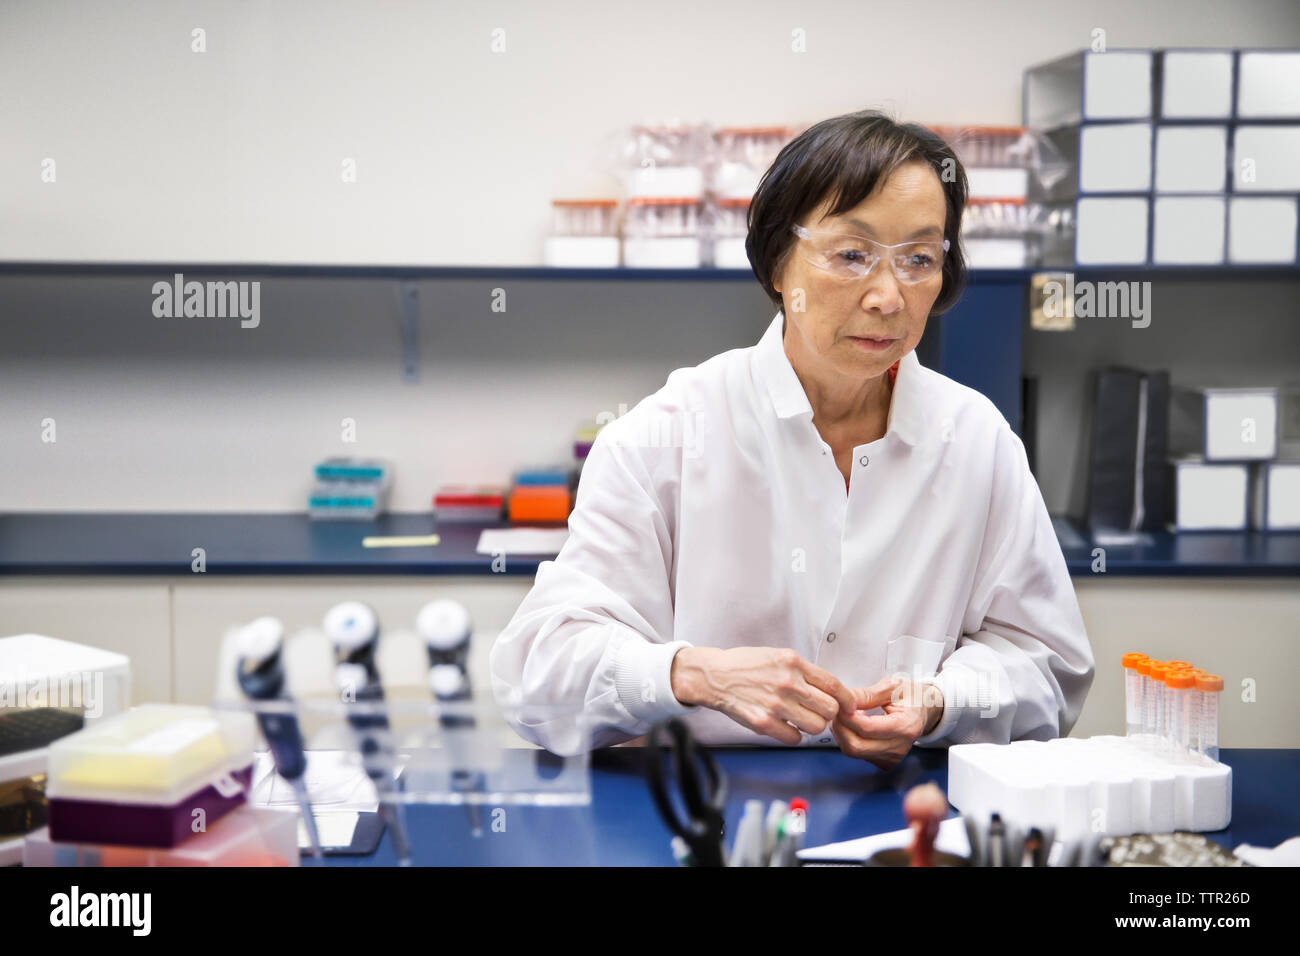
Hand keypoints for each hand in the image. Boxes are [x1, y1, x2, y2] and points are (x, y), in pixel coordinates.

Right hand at [669, 646, 856, 744]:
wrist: (715, 676)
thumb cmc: (746, 665)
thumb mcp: (778, 656)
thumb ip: (804, 671)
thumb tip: (831, 689)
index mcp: (793, 662)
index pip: (834, 685)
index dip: (847, 699)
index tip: (849, 706)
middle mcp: (787, 683)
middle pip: (829, 709)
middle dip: (828, 713)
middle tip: (818, 711)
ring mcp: (776, 704)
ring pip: (816, 727)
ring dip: (811, 725)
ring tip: (799, 718)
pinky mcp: (763, 723)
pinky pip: (794, 738)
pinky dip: (793, 734)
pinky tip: (784, 725)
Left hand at [829, 676, 943, 770]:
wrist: (924, 710)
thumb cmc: (910, 696)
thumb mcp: (892, 687)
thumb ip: (867, 694)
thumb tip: (844, 701)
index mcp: (906, 726)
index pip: (867, 728)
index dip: (848, 716)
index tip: (840, 703)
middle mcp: (900, 747)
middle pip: (856, 745)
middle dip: (840, 726)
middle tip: (839, 709)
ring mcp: (893, 758)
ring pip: (854, 752)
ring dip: (842, 733)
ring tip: (846, 715)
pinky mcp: (885, 762)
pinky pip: (858, 755)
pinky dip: (849, 739)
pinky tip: (854, 726)